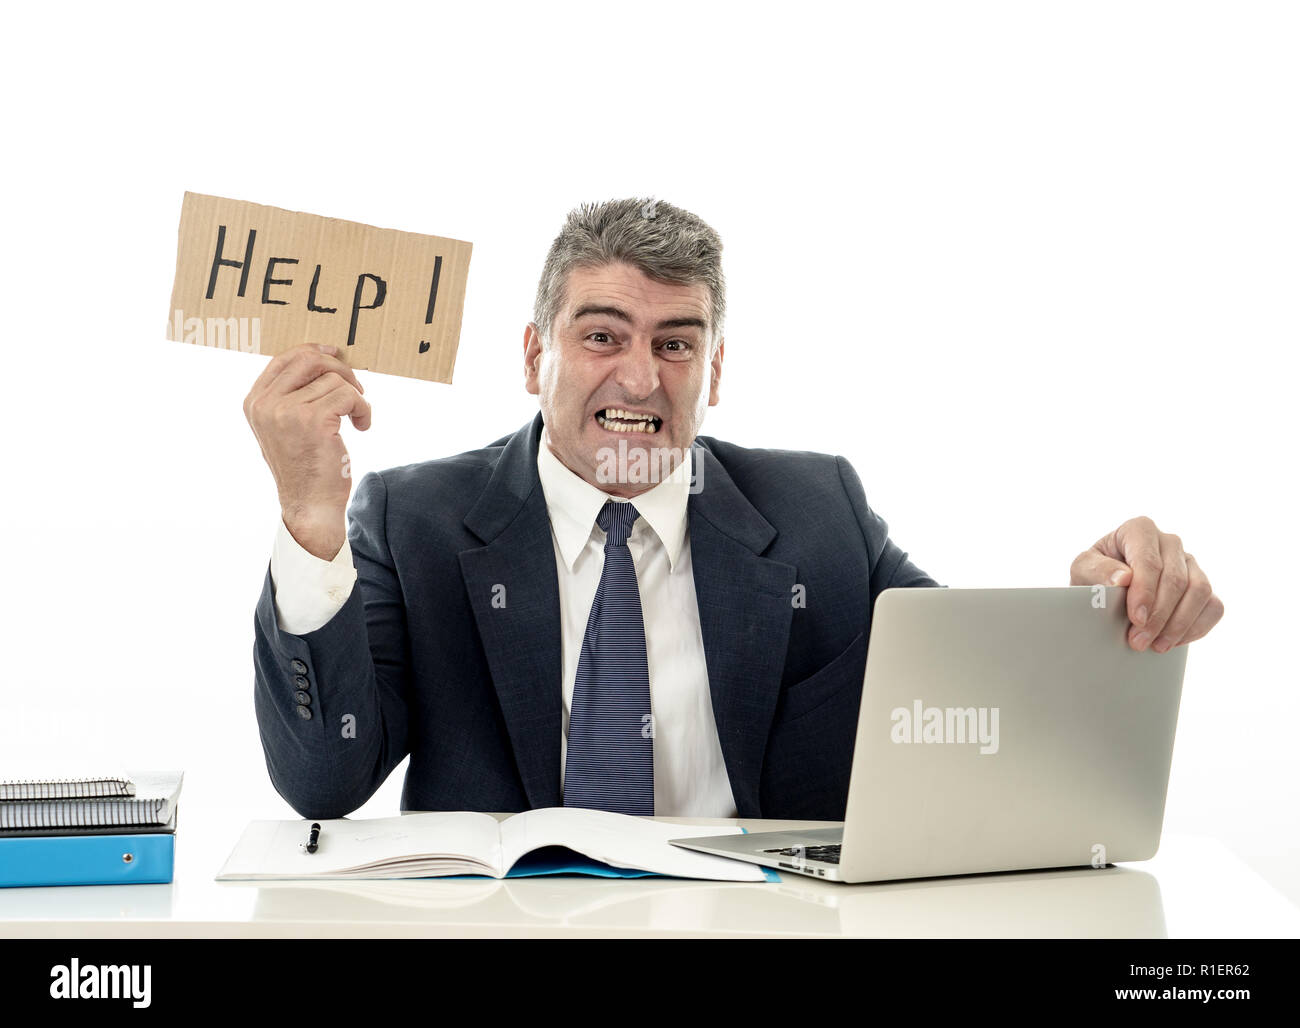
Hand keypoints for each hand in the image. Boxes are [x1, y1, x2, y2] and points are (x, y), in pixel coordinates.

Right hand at [243, 343, 370, 558]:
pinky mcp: (313, 420)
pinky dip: (363, 409)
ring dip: (355, 397)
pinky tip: (362, 427)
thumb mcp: (285, 428)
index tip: (335, 355)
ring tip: (356, 419)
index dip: (312, 351)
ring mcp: (287, 411)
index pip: (284, 359)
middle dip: (339, 369)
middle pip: (308, 359)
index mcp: (254, 403)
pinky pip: (349, 396)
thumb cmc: (304, 468)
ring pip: (334, 380)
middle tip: (355, 389)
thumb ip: (291, 396)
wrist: (309, 505)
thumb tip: (320, 359)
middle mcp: (266, 404)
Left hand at [1070, 516, 1222, 651]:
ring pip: (1200, 592)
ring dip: (1179, 624)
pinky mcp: (1203, 584)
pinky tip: (1173, 641)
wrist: (1106, 589)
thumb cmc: (1095, 575)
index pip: (1149, 561)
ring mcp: (1190, 563)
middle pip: (1176, 579)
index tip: (1136, 619)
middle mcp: (1169, 542)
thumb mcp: (1084, 570)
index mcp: (1139, 530)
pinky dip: (1197, 627)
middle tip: (1139, 641)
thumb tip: (1124, 577)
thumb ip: (1098, 570)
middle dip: (1159, 616)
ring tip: (1156, 646)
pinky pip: (1213, 606)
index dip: (1146, 592)